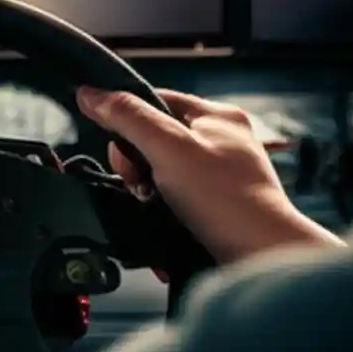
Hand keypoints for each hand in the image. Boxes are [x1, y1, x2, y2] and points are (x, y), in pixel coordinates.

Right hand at [76, 86, 343, 262]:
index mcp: (217, 116)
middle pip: (153, 137)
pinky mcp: (214, 204)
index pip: (155, 99)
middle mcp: (220, 141)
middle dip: (135, 161)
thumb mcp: (168, 148)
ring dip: (144, 186)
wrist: (261, 257)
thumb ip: (127, 117)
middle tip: (139, 182)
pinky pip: (171, 194)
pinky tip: (158, 216)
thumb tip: (91, 93)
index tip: (116, 144)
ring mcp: (219, 174)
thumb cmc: (226, 199)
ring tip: (150, 202)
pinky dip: (158, 205)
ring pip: (159, 168)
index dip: (127, 119)